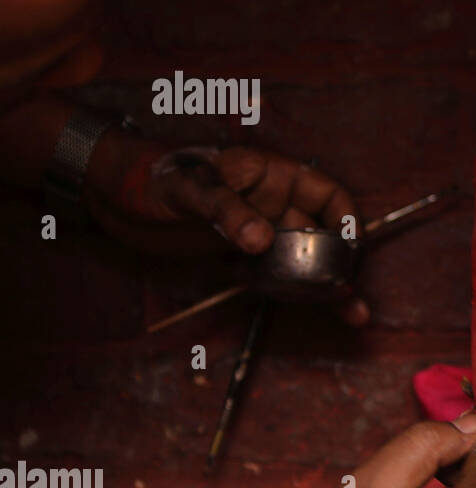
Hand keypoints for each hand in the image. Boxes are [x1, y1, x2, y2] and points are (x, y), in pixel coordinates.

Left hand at [85, 130, 369, 324]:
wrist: (110, 195)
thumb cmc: (152, 175)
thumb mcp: (188, 187)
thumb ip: (226, 210)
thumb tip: (262, 240)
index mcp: (269, 175)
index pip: (324, 191)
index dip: (345, 216)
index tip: (353, 246)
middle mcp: (271, 203)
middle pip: (320, 232)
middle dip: (342, 262)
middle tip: (352, 292)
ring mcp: (256, 231)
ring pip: (302, 258)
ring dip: (326, 286)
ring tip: (353, 313)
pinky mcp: (238, 257)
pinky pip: (273, 275)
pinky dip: (293, 294)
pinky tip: (314, 312)